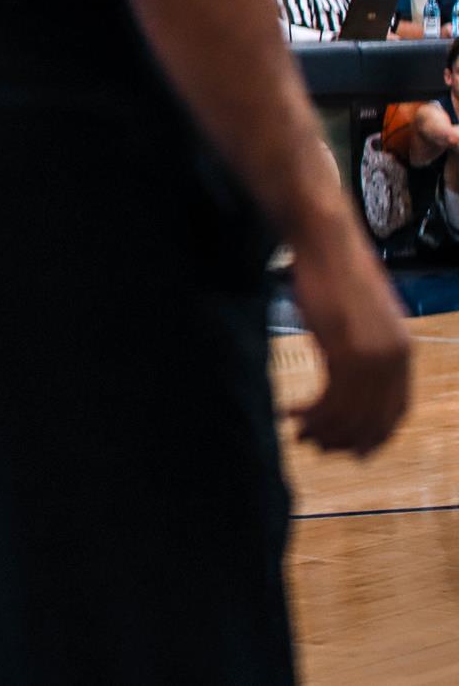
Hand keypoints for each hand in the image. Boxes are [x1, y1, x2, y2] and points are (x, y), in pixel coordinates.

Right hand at [290, 233, 411, 455]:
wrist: (326, 242)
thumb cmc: (335, 273)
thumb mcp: (360, 318)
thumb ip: (364, 346)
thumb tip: (348, 373)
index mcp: (402, 351)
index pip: (395, 411)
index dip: (373, 436)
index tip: (351, 451)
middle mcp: (394, 357)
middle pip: (371, 419)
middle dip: (342, 439)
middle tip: (314, 445)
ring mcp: (372, 355)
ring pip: (349, 414)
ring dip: (321, 429)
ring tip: (297, 431)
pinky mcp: (345, 350)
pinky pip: (330, 400)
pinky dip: (310, 414)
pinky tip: (289, 411)